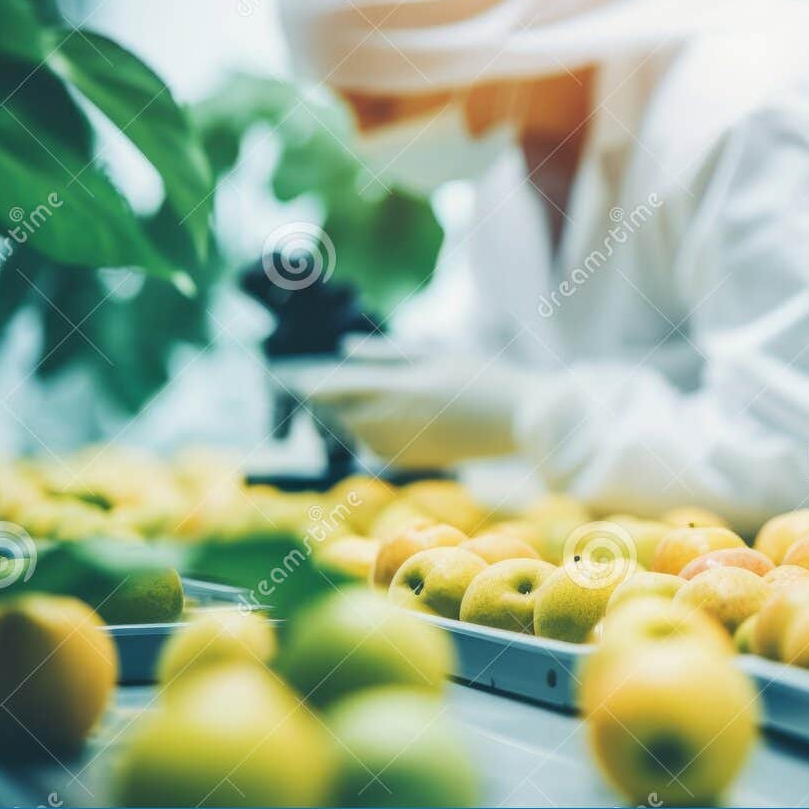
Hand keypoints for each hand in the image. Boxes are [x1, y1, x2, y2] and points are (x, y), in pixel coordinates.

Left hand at [276, 347, 530, 469]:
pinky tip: (370, 423)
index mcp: (405, 386)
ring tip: (336, 402)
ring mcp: (409, 444)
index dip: (309, 379)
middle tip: (304, 384)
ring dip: (342, 417)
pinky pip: (375, 450)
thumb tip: (343, 346)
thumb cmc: (484, 378)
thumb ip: (388, 353)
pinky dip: (365, 436)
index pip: (341, 384)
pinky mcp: (416, 461)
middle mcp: (402, 419)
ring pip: (354, 432)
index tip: (285, 373)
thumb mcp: (437, 355)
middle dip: (323, 399)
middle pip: (342, 411)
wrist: (523, 422)